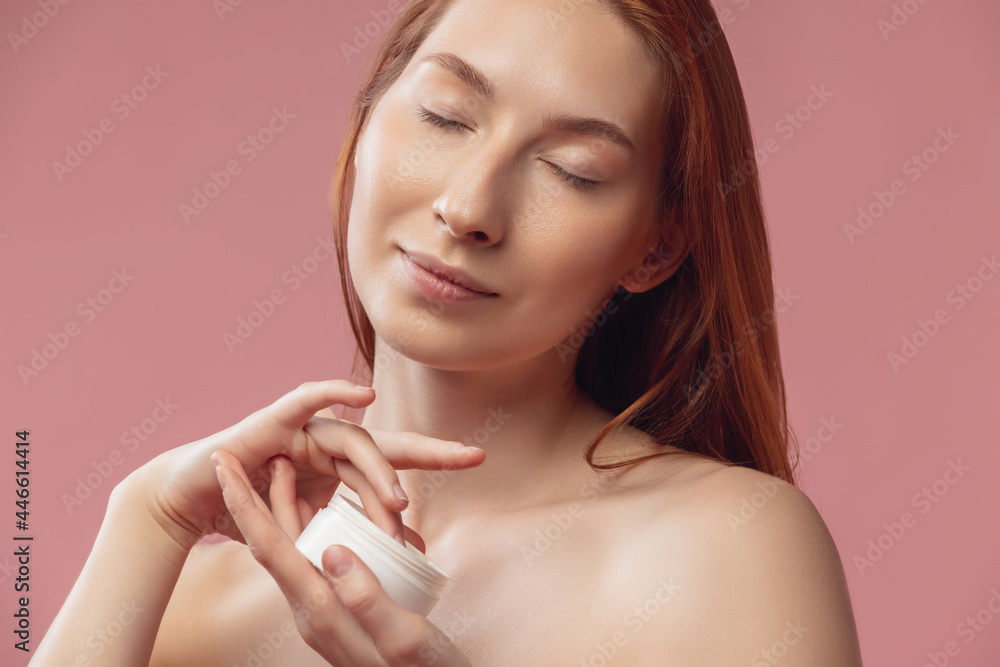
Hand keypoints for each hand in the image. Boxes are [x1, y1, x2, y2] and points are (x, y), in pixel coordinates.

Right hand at [120, 380, 484, 548]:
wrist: (192, 503)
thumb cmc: (252, 516)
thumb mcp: (312, 532)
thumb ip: (354, 533)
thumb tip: (408, 551)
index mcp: (339, 469)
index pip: (395, 465)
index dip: (435, 460)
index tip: (478, 458)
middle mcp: (327, 445)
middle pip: (387, 447)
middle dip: (431, 451)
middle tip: (470, 457)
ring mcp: (303, 431)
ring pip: (352, 442)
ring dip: (377, 472)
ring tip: (397, 504)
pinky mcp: (272, 422)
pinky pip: (305, 400)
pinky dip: (332, 391)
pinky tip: (362, 393)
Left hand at [213, 450, 472, 665]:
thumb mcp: (405, 640)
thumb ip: (367, 599)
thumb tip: (333, 550)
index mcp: (322, 613)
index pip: (271, 549)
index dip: (244, 504)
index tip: (224, 464)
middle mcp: (314, 611)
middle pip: (274, 544)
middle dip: (254, 497)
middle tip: (243, 455)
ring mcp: (326, 612)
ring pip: (294, 549)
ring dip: (283, 507)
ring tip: (281, 469)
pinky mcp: (342, 611)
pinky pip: (317, 560)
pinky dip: (315, 525)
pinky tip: (328, 512)